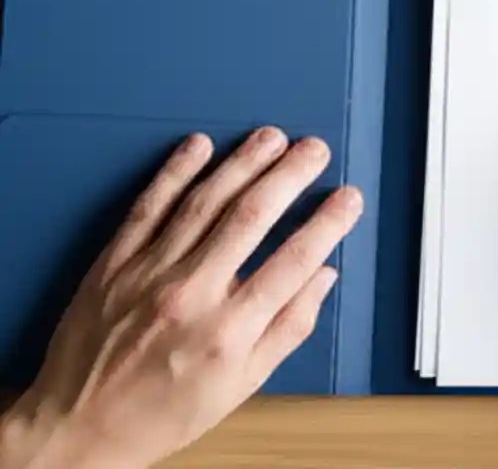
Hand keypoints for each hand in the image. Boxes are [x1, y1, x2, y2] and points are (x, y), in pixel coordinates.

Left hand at [0, 128, 361, 468]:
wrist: (80, 427)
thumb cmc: (162, 412)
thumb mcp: (243, 385)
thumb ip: (288, 327)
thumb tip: (322, 277)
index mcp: (230, 331)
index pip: (293, 260)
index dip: (327, 223)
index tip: (348, 199)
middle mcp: (191, 295)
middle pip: (252, 217)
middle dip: (290, 176)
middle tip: (314, 151)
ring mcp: (149, 273)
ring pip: (205, 202)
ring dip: (243, 163)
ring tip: (271, 138)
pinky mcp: (114, 263)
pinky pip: (149, 207)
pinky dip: (175, 172)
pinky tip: (199, 146)